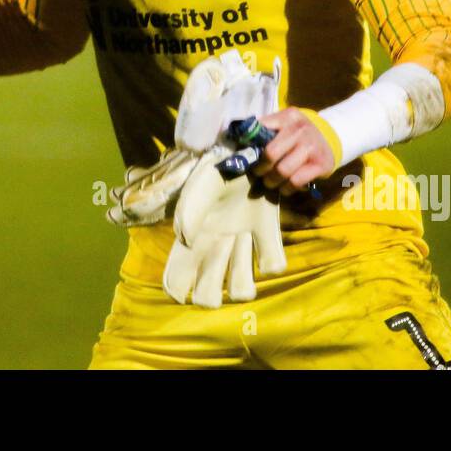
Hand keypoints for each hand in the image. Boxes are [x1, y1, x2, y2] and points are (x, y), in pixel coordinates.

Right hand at [164, 156, 286, 307]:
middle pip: (209, 298)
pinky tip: (263, 242)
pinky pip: (274, 265)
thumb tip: (186, 242)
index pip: (176, 283)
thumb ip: (188, 213)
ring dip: (242, 277)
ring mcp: (244, 245)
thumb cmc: (215, 170)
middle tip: (218, 257)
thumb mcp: (197, 187)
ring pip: (243, 292)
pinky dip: (271, 260)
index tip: (183, 290)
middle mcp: (216, 249)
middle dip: (212, 289)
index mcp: (193, 241)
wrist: (246, 152)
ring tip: (241, 245)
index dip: (178, 291)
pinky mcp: (268, 234)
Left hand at [253, 107, 336, 194]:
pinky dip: (286, 188)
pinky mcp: (320, 165)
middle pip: (271, 154)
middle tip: (258, 173)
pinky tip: (284, 187)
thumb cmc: (299, 133)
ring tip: (269, 182)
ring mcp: (311, 147)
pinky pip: (295, 182)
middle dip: (260, 168)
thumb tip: (239, 141)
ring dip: (271, 181)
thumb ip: (266, 129)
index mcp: (288, 117)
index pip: (261, 129)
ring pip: (282, 170)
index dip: (249, 144)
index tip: (245, 154)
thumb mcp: (285, 123)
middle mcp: (300, 130)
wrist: (330, 138)